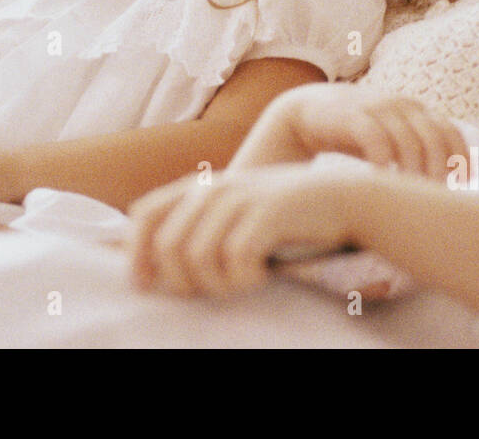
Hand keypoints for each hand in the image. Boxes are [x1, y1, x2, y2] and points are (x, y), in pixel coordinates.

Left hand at [127, 163, 370, 297]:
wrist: (342, 200)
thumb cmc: (286, 218)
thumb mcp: (236, 215)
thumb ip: (198, 229)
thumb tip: (154, 269)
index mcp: (201, 187)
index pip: (145, 215)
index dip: (136, 253)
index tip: (144, 286)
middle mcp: (215, 187)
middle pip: (168, 245)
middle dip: (183, 282)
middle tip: (215, 291)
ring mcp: (241, 196)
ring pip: (198, 256)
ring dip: (218, 284)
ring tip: (243, 283)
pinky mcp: (267, 211)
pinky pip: (235, 258)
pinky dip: (245, 278)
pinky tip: (263, 275)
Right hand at [230, 82, 466, 178]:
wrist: (306, 114)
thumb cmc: (354, 134)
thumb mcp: (389, 137)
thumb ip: (415, 150)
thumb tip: (446, 185)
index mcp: (415, 109)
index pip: (451, 132)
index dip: (459, 160)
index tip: (458, 187)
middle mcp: (401, 105)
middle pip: (434, 139)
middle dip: (437, 172)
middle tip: (431, 198)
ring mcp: (377, 108)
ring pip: (410, 142)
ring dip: (413, 173)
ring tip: (407, 195)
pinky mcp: (353, 115)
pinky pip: (377, 140)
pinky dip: (384, 163)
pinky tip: (381, 181)